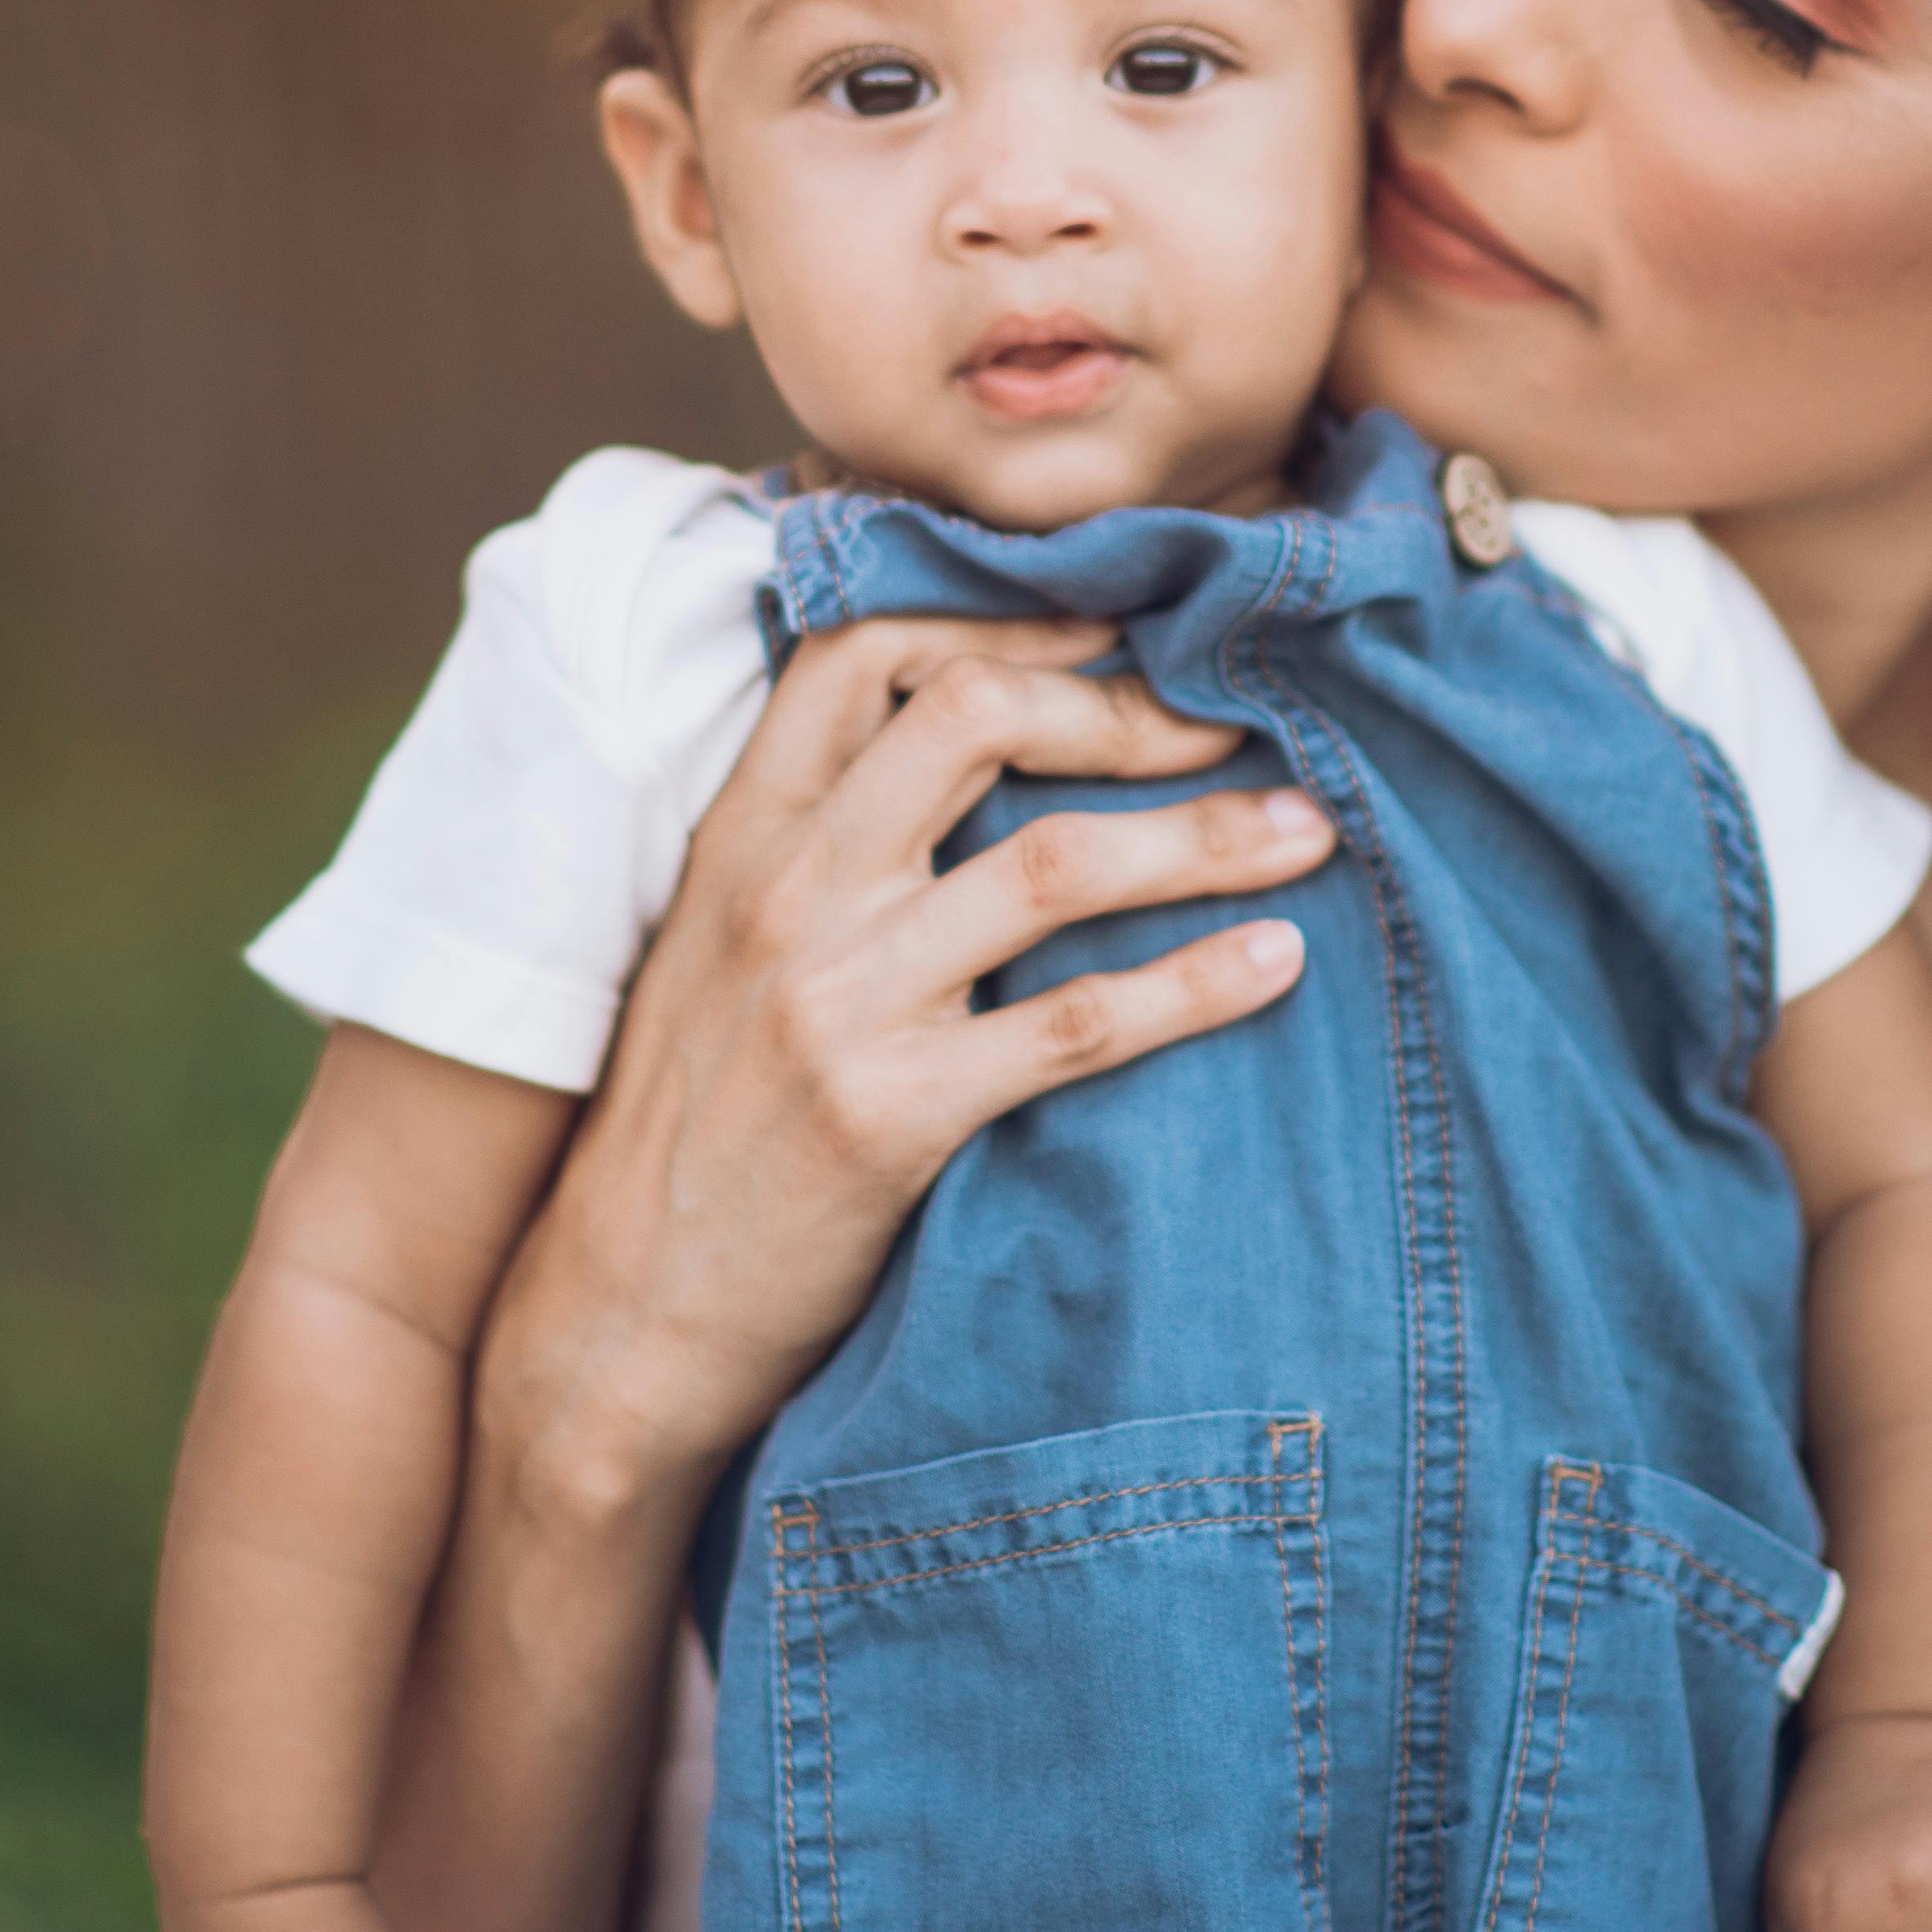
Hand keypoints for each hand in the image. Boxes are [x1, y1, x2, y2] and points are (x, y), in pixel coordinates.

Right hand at [474, 611, 1333, 1508]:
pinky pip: (1079, 1026)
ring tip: (1312, 829)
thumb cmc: (692, 1121)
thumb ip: (817, 840)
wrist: (619, 1313)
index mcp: (744, 831)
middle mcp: (790, 891)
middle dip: (1131, 706)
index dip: (1007, 618)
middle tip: (1240, 718)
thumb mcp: (716, 941)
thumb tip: (967, 748)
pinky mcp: (893, 1116)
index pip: (865, 647)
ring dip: (1208, 835)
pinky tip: (1278, 962)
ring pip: (1057, 865)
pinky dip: (1199, 984)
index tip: (1123, 632)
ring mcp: (841, 999)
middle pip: (978, 714)